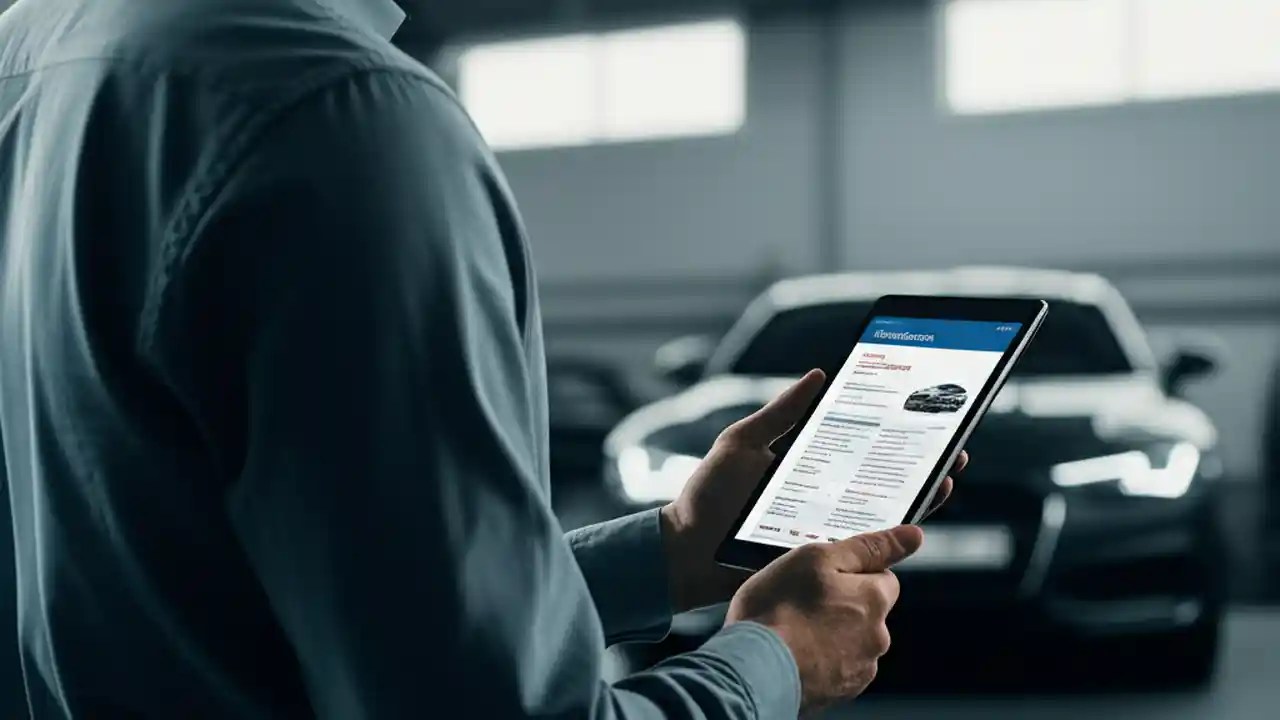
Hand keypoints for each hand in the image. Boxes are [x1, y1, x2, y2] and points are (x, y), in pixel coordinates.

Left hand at [659, 368, 965, 611]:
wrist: (684, 553)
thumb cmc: (708, 496)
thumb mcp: (742, 443)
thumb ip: (780, 414)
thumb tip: (820, 375)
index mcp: (809, 465)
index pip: (862, 444)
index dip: (894, 429)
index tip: (926, 408)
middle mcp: (825, 496)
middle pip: (885, 476)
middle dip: (923, 460)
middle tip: (954, 442)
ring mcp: (826, 528)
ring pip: (886, 511)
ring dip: (921, 493)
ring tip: (947, 473)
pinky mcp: (822, 558)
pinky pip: (865, 546)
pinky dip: (895, 531)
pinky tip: (916, 514)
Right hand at [725, 525, 921, 712]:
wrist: (755, 669)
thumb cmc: (779, 610)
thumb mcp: (817, 559)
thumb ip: (868, 548)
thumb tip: (912, 536)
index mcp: (874, 600)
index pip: (882, 578)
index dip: (852, 574)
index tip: (824, 577)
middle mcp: (876, 637)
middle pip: (866, 612)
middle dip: (840, 606)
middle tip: (800, 602)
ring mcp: (858, 669)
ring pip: (850, 641)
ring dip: (829, 635)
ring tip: (791, 630)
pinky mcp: (839, 692)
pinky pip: (835, 668)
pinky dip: (819, 660)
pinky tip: (794, 653)